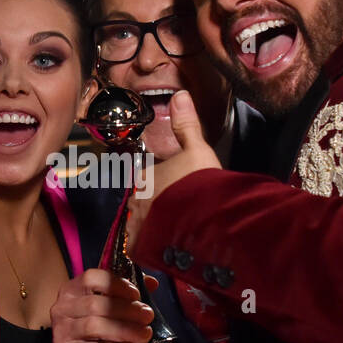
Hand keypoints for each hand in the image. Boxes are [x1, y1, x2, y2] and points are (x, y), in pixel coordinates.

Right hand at [47, 269, 156, 342]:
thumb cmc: (88, 328)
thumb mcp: (103, 306)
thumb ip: (125, 292)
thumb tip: (152, 283)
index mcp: (73, 289)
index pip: (92, 279)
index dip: (117, 284)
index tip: (137, 295)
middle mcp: (63, 307)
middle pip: (96, 304)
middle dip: (127, 310)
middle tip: (147, 317)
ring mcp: (62, 330)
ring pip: (94, 327)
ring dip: (124, 330)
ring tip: (144, 335)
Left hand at [125, 89, 219, 251]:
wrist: (205, 218)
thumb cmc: (200, 182)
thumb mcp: (198, 149)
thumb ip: (187, 125)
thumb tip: (180, 94)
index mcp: (147, 176)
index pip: (148, 179)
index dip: (162, 185)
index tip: (175, 191)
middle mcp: (137, 200)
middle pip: (144, 202)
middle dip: (156, 207)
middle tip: (176, 213)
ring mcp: (139, 226)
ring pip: (143, 225)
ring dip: (154, 227)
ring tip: (173, 233)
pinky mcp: (143, 247)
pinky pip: (144, 247)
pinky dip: (153, 247)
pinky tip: (167, 249)